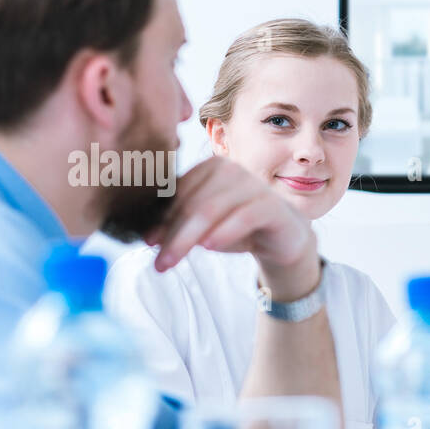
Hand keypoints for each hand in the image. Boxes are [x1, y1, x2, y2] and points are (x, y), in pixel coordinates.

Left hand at [143, 155, 319, 301]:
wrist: (282, 237)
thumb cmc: (239, 228)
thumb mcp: (205, 227)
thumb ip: (179, 226)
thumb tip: (147, 236)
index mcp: (209, 167)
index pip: (179, 194)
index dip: (161, 219)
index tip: (148, 243)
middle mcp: (230, 168)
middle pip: (192, 204)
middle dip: (172, 234)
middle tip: (159, 261)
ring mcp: (252, 184)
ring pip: (211, 210)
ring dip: (188, 238)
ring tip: (173, 261)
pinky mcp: (271, 204)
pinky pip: (243, 217)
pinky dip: (224, 232)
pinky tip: (208, 247)